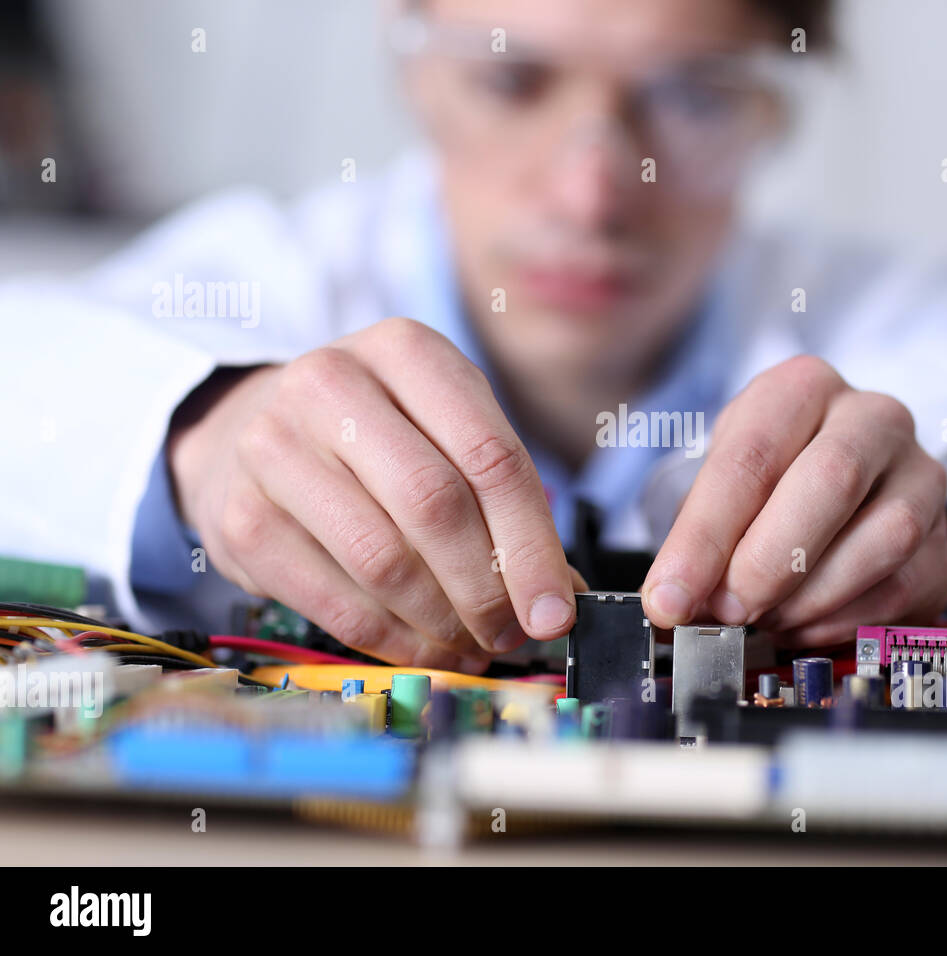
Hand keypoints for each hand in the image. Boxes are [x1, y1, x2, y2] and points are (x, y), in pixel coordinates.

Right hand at [168, 317, 580, 670]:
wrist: (247, 428)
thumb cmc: (376, 435)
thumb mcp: (446, 430)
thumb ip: (506, 500)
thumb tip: (560, 595)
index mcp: (407, 351)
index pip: (491, 457)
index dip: (533, 546)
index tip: (556, 609)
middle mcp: (332, 385)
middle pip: (435, 506)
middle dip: (486, 589)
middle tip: (511, 632)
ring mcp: (275, 448)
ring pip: (384, 560)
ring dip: (442, 621)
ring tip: (472, 643)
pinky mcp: (242, 517)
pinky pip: (334, 603)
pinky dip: (393, 640)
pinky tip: (423, 646)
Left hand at [642, 355, 946, 646]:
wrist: (850, 492)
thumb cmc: (773, 482)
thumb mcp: (725, 485)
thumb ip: (701, 535)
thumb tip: (675, 600)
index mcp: (803, 388)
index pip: (751, 456)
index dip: (705, 536)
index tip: (670, 596)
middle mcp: (873, 418)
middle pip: (830, 479)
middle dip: (765, 561)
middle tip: (726, 610)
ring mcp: (920, 476)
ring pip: (883, 536)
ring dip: (809, 595)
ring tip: (764, 618)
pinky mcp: (943, 540)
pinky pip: (902, 586)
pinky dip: (842, 618)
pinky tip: (804, 625)